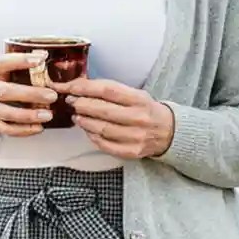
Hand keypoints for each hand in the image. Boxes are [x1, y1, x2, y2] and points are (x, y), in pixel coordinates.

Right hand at [0, 51, 58, 136]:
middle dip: (30, 94)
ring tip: (48, 115)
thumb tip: (45, 55)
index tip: (41, 59)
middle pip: (5, 92)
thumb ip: (27, 65)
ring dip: (28, 115)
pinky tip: (38, 127)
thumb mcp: (12, 70)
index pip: (3, 63)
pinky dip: (24, 130)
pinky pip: (7, 129)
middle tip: (52, 96)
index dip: (20, 60)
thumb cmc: (6, 81)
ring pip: (5, 113)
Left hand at [51, 77, 175, 158]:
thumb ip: (112, 91)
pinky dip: (92, 136)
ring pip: (101, 128)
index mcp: (139, 99)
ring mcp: (135, 137)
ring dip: (84, 121)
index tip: (70, 87)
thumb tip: (81, 87)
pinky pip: (105, 145)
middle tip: (70, 101)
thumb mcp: (136, 94)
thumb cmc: (146, 110)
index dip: (85, 88)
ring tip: (77, 116)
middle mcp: (138, 118)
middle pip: (102, 110)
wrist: (169, 132)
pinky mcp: (131, 152)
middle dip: (81, 104)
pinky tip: (88, 130)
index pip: (107, 90)